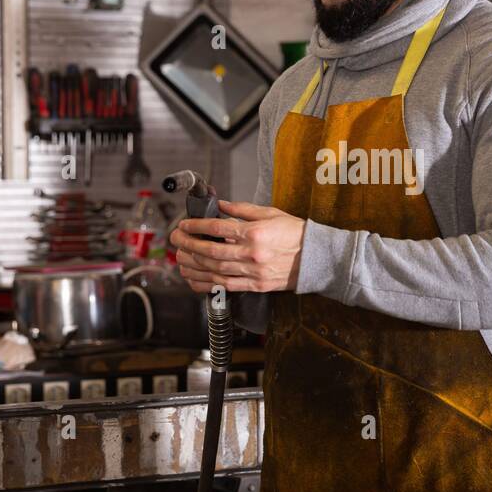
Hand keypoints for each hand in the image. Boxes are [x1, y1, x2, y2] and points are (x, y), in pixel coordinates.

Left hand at [169, 199, 305, 294]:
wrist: (316, 258)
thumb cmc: (294, 233)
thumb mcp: (270, 213)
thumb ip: (243, 210)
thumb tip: (220, 205)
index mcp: (255, 233)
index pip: (218, 228)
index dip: (197, 226)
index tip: (184, 224)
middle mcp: (252, 254)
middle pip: (211, 251)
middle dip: (188, 245)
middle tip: (175, 239)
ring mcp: (253, 272)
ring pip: (214, 270)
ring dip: (193, 265)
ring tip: (180, 258)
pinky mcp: (255, 286)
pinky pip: (225, 286)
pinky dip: (206, 284)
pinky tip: (193, 279)